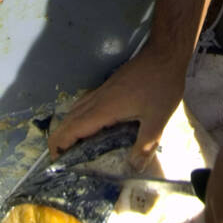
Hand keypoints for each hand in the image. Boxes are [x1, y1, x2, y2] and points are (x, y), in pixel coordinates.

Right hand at [48, 45, 185, 165]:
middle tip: (62, 160)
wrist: (164, 54)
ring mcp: (102, 91)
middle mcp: (98, 99)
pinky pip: (85, 104)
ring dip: (69, 128)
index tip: (57, 162)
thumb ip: (145, 145)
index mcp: (105, 109)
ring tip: (73, 147)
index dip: (60, 145)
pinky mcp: (108, 87)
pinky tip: (91, 126)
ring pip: (76, 111)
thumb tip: (135, 169)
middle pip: (69, 120)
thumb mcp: (158, 119)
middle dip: (60, 140)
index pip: (73, 129)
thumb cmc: (161, 85)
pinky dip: (79, 118)